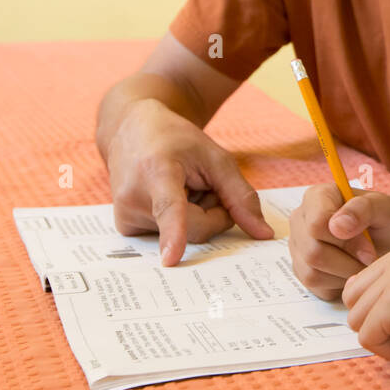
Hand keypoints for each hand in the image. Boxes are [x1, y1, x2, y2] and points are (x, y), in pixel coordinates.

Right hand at [105, 98, 272, 264]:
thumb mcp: (216, 159)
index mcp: (157, 172)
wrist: (132, 131)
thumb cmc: (176, 142)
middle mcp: (133, 197)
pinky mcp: (125, 228)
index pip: (169, 208)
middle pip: (196, 228)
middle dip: (213, 212)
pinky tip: (171, 198)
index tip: (170, 259)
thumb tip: (264, 235)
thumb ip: (241, 197)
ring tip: (180, 187)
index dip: (173, 234)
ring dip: (196, 216)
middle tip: (203, 185)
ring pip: (185, 235)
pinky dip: (180, 223)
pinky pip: (168, 238)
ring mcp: (125, 216)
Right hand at [289, 185, 389, 300]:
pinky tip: (350, 270)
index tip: (368, 246)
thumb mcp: (383, 208)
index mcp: (316, 197)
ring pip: (312, 273)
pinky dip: (338, 284)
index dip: (346, 241)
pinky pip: (315, 287)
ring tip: (361, 263)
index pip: (317, 224)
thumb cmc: (385, 220)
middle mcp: (300, 220)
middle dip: (348, 261)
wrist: (388, 239)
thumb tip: (337, 226)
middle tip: (370, 259)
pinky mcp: (301, 270)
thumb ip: (363, 210)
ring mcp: (298, 246)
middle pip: (313, 252)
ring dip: (344, 274)